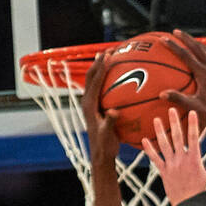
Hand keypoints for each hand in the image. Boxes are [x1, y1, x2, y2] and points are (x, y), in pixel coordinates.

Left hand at [82, 51, 121, 170]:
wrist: (100, 155)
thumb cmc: (104, 146)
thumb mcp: (107, 135)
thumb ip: (110, 122)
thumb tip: (114, 112)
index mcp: (89, 105)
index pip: (94, 81)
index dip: (101, 67)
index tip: (108, 55)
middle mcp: (88, 101)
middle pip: (91, 75)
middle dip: (99, 61)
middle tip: (109, 49)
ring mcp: (91, 103)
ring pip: (94, 80)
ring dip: (101, 67)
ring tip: (111, 56)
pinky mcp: (96, 107)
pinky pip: (101, 88)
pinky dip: (106, 78)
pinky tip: (117, 76)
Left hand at [142, 108, 205, 205]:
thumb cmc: (205, 195)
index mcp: (194, 160)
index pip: (193, 138)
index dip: (193, 124)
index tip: (192, 112)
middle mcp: (181, 161)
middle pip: (177, 137)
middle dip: (174, 122)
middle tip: (171, 109)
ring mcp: (171, 167)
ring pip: (164, 145)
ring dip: (159, 131)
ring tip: (155, 119)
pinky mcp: (164, 173)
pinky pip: (155, 159)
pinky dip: (149, 150)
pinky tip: (144, 140)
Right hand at [161, 30, 205, 142]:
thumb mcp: (194, 108)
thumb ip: (179, 99)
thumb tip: (162, 94)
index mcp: (204, 75)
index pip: (186, 56)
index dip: (174, 46)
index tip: (164, 39)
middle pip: (197, 47)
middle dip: (186, 38)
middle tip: (175, 32)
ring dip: (197, 43)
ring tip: (189, 40)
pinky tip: (202, 54)